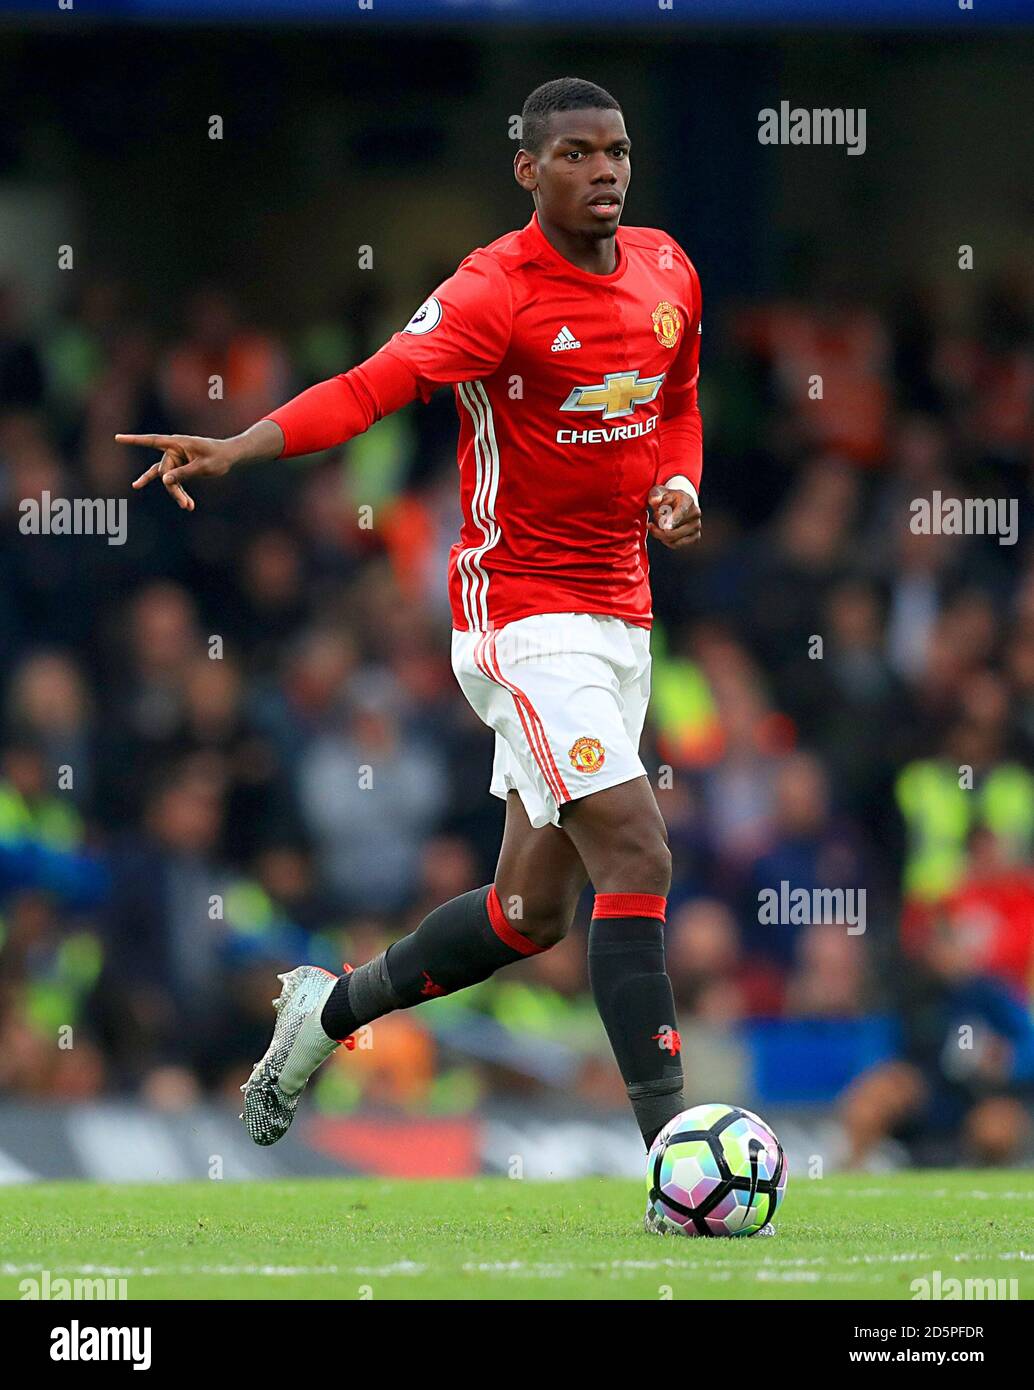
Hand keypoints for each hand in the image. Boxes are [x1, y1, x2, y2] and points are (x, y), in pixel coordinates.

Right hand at [116, 432, 240, 510]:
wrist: (229, 455)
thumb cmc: (218, 456)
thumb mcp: (203, 466)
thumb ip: (184, 473)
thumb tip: (164, 480)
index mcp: (177, 443)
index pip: (152, 441)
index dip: (134, 441)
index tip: (117, 438)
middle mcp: (173, 450)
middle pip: (164, 472)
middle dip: (173, 489)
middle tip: (186, 506)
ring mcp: (175, 459)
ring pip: (168, 479)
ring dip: (177, 494)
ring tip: (188, 507)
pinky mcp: (179, 468)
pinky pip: (172, 481)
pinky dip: (178, 492)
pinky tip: (186, 505)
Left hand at [647, 485, 701, 548]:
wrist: (680, 504)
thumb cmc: (667, 499)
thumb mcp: (659, 492)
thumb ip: (655, 495)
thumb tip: (655, 501)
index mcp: (687, 500)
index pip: (681, 511)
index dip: (673, 520)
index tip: (665, 528)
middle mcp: (696, 514)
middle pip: (673, 530)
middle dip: (658, 528)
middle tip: (651, 523)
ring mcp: (697, 526)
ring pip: (673, 539)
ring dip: (660, 534)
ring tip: (658, 525)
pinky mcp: (695, 537)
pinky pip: (675, 544)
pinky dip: (666, 541)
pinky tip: (663, 533)